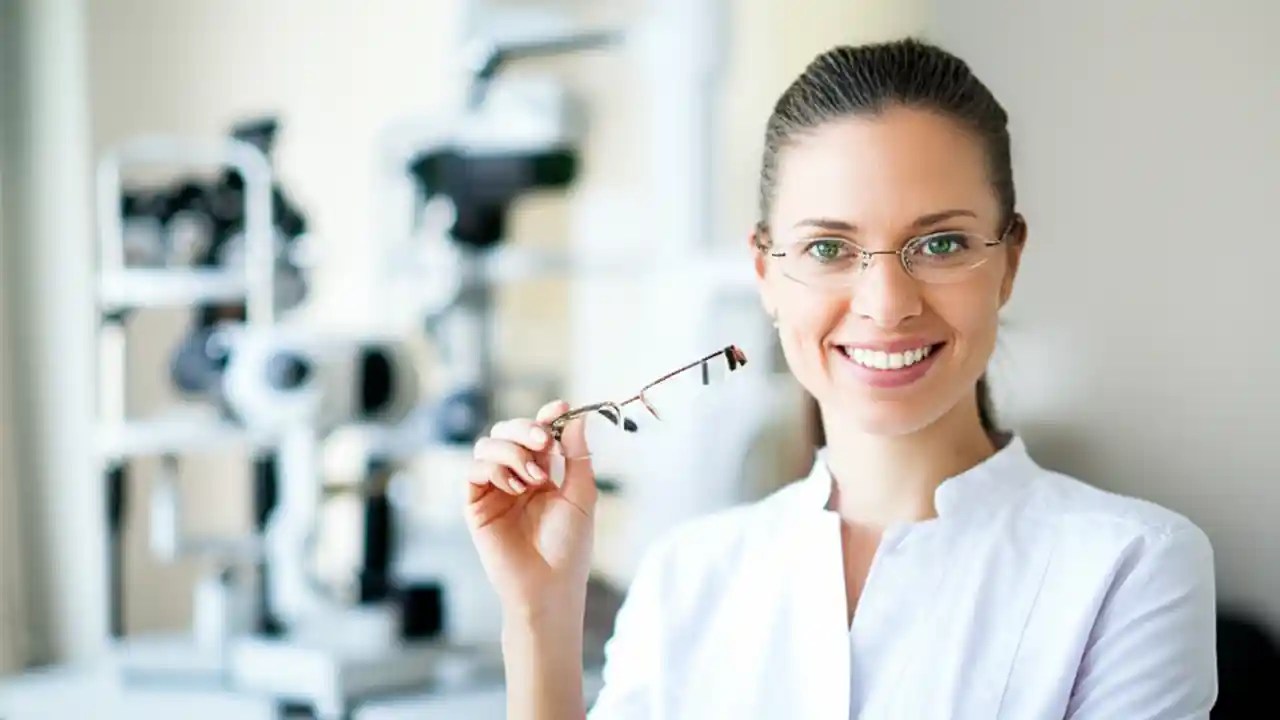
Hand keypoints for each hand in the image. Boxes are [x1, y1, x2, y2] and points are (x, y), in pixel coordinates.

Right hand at [465, 400, 597, 618]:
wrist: (549, 585)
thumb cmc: (569, 547)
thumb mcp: (581, 496)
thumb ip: (576, 456)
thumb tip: (577, 417)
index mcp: (542, 474)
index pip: (537, 434)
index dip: (546, 416)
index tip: (561, 407)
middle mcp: (515, 478)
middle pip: (508, 432)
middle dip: (526, 429)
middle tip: (545, 443)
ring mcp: (494, 491)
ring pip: (489, 446)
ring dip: (512, 452)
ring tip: (533, 479)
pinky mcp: (476, 506)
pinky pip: (474, 471)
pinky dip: (495, 469)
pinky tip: (516, 487)